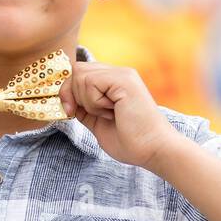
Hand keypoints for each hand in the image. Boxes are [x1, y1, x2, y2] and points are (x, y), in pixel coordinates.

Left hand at [58, 62, 181, 170]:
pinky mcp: (124, 79)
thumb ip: (84, 109)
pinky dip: (94, 102)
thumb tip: (67, 99)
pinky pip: (90, 82)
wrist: (153, 150)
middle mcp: (119, 73)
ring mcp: (122, 74)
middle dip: (72, 94)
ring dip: (86, 101)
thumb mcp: (97, 123)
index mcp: (113, 82)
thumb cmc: (130, 141)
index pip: (80, 73)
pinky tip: (112, 111)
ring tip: (108, 113)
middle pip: (77, 70)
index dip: (68, 91)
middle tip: (93, 114)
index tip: (71, 113)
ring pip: (80, 75)